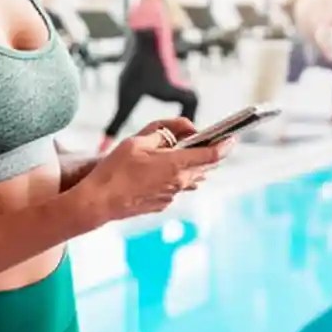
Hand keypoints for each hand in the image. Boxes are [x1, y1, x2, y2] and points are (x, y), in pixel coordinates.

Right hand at [75, 121, 233, 225]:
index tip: (232, 137)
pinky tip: (157, 171)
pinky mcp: (163, 203)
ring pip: (192, 178)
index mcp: (176, 164)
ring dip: (192, 165)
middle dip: (208, 153)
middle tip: (203, 140)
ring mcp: (172, 195)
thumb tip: (188, 128)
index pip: (213, 155)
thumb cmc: (116, 169)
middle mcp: (180, 182)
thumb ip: (165, 131)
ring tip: (179, 153)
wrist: (99, 202)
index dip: (225, 145)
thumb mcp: (138, 140)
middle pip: (205, 167)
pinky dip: (175, 176)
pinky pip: (177, 187)